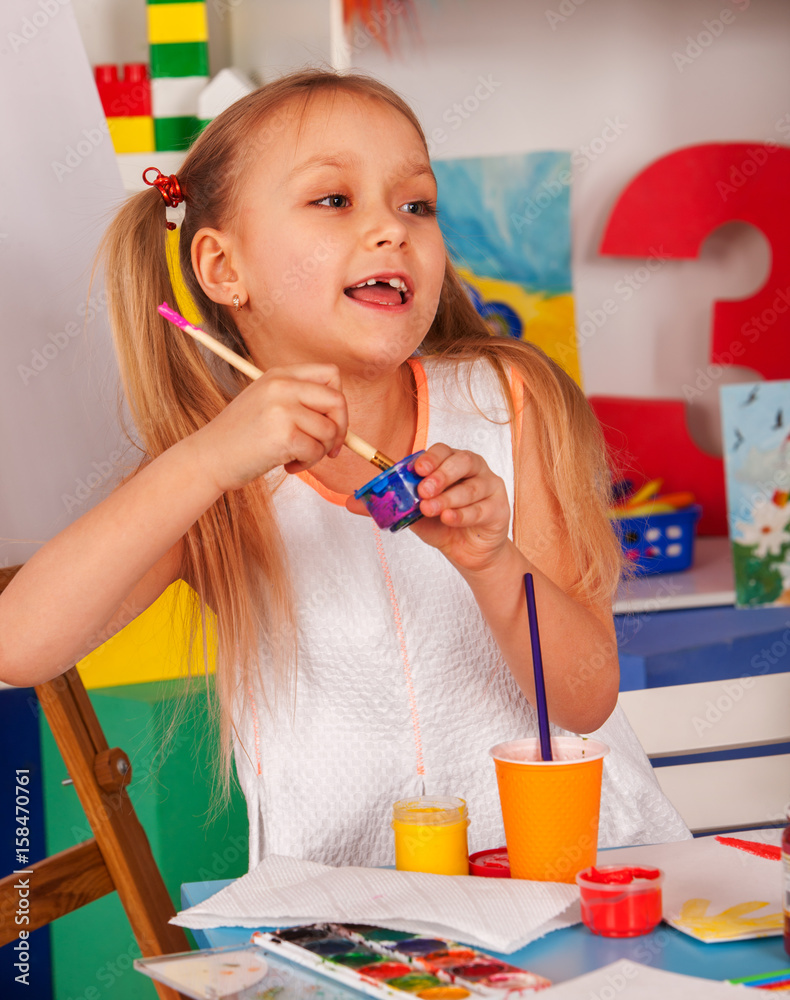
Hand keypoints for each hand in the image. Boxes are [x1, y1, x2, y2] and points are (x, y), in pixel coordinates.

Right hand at [188, 364, 347, 492]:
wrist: (208, 458)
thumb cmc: (240, 438)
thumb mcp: (267, 404)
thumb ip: (300, 402)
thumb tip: (341, 418)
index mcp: (279, 374)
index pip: (331, 374)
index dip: (337, 402)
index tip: (330, 422)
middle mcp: (282, 386)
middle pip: (337, 401)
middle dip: (340, 429)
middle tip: (328, 448)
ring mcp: (282, 409)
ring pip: (330, 431)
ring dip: (320, 452)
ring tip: (297, 458)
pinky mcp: (284, 435)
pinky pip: (316, 451)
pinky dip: (307, 463)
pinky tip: (288, 465)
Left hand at [409, 444, 510, 571]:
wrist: (470, 552)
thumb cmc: (445, 526)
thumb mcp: (419, 515)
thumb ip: (403, 505)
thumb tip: (371, 503)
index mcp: (453, 463)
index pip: (444, 451)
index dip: (431, 458)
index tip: (417, 470)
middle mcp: (475, 469)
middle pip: (463, 462)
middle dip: (441, 475)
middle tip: (424, 490)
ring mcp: (490, 487)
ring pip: (471, 487)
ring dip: (448, 499)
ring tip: (430, 509)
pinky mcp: (499, 508)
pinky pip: (481, 509)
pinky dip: (462, 515)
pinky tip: (448, 518)